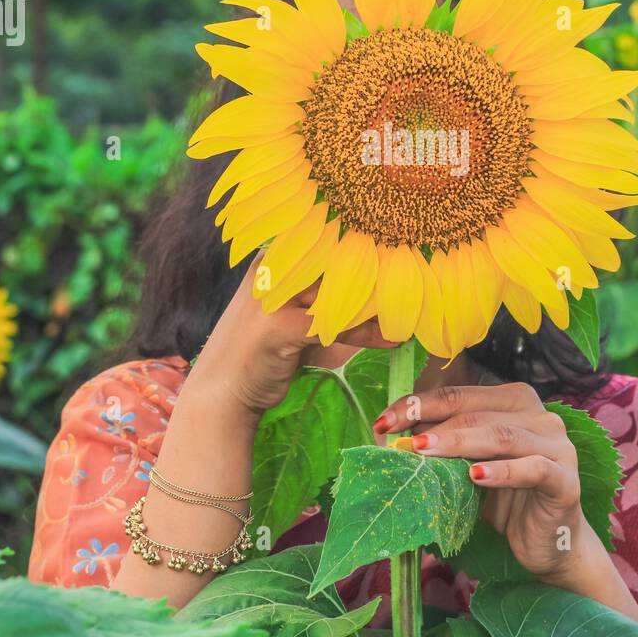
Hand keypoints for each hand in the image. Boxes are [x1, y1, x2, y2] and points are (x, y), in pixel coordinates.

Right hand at [183, 254, 400, 423]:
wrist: (220, 395)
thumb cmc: (260, 356)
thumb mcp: (293, 318)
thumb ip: (324, 300)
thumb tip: (375, 291)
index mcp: (273, 258)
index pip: (327, 242)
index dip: (365, 248)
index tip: (404, 255)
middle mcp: (270, 269)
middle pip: (336, 261)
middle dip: (378, 272)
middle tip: (417, 278)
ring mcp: (272, 296)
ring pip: (339, 290)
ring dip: (380, 302)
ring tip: (413, 309)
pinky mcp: (279, 326)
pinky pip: (336, 324)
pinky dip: (369, 332)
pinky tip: (393, 339)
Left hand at [374, 382, 593, 583]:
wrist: (550, 543)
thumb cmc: (506, 500)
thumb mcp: (468, 467)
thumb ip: (444, 446)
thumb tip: (391, 436)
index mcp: (514, 401)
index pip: (459, 395)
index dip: (419, 405)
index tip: (384, 422)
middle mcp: (540, 415)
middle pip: (478, 413)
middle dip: (434, 425)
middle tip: (402, 443)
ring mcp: (558, 445)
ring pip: (503, 436)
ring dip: (460, 443)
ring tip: (426, 453)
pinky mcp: (566, 480)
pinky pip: (533, 469)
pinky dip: (502, 472)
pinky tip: (474, 476)